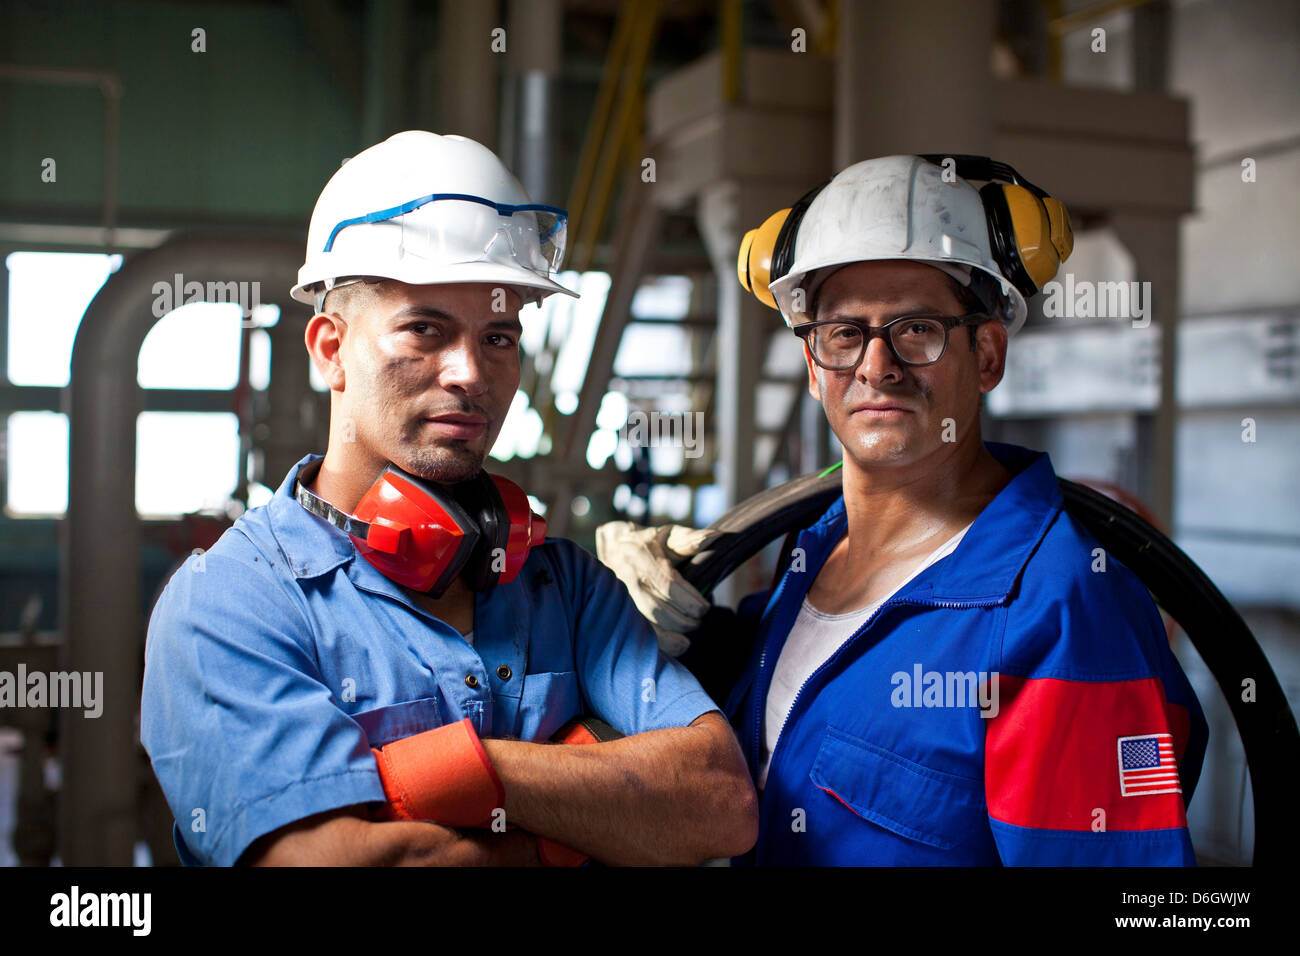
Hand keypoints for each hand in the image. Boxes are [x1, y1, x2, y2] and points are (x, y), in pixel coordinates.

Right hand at [595, 521, 718, 656]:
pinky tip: (675, 647)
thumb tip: (717, 537)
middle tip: (699, 621)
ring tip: (688, 636)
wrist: (612, 544)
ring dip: (672, 635)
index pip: (669, 586)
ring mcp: (621, 598)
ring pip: (646, 624)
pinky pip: (636, 633)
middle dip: (684, 620)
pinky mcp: (619, 611)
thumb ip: (690, 540)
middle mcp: (631, 581)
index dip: (690, 601)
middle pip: (658, 610)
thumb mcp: (668, 535)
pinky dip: (657, 644)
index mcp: (644, 560)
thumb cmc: (648, 541)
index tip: (705, 608)